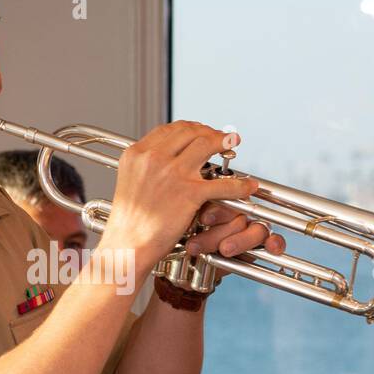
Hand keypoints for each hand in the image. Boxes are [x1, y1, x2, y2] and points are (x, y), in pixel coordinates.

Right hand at [99, 122, 274, 271]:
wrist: (126, 245)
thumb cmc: (128, 222)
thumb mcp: (129, 182)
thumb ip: (146, 167)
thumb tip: (164, 161)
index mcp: (137, 154)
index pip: (168, 129)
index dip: (190, 128)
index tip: (200, 132)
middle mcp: (153, 158)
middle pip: (189, 131)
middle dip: (209, 131)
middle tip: (220, 137)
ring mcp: (172, 173)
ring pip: (206, 144)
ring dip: (224, 142)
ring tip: (232, 144)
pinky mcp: (189, 193)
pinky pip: (223, 183)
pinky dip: (239, 185)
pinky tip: (246, 186)